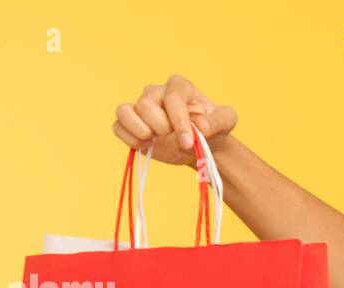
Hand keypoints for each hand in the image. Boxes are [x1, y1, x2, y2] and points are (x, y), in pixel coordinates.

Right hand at [112, 74, 237, 166]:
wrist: (200, 143)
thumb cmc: (212, 127)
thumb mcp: (226, 122)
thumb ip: (218, 121)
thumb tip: (200, 127)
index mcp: (179, 86)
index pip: (172, 99)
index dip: (179, 122)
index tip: (188, 141)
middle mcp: (156, 92)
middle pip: (146, 105)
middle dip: (161, 128)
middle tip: (175, 139)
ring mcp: (140, 107)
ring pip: (125, 112)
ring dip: (141, 132)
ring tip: (156, 141)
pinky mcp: (131, 123)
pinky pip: (118, 126)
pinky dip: (130, 139)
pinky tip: (147, 146)